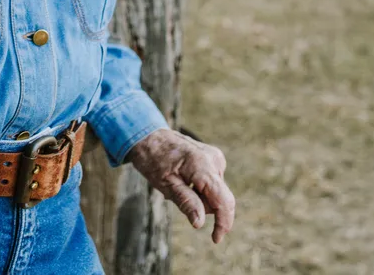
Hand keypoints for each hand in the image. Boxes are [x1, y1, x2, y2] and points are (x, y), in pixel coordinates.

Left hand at [126, 128, 234, 243]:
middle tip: (176, 195)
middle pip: (219, 199)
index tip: (215, 239)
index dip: (223, 223)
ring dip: (200, 197)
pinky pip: (213, 183)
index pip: (223, 201)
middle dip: (202, 206)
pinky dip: (200, 188)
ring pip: (216, 193)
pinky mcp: (213, 158)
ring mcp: (215, 157)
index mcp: (202, 165)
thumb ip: (185, 202)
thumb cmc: (153, 159)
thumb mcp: (165, 183)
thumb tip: (199, 224)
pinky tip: (184, 180)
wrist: (149, 135)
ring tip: (177, 185)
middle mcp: (213, 159)